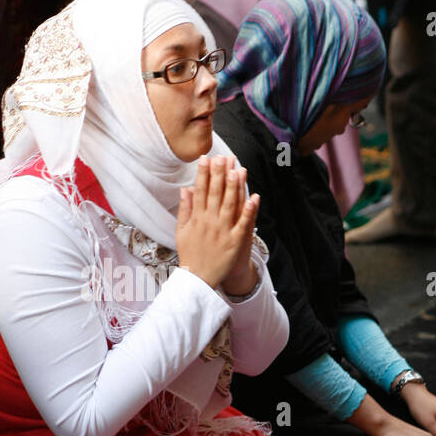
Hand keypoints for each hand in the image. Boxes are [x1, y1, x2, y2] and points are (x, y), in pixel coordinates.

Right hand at [176, 155, 258, 288]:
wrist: (197, 279)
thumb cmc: (190, 254)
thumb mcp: (181, 231)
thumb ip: (184, 210)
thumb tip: (185, 190)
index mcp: (196, 219)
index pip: (199, 191)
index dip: (203, 173)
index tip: (206, 158)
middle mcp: (209, 222)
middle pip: (214, 193)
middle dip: (219, 173)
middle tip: (223, 156)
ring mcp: (222, 231)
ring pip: (229, 204)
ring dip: (234, 186)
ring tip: (237, 169)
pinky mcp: (234, 242)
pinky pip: (243, 224)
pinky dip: (248, 210)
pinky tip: (254, 196)